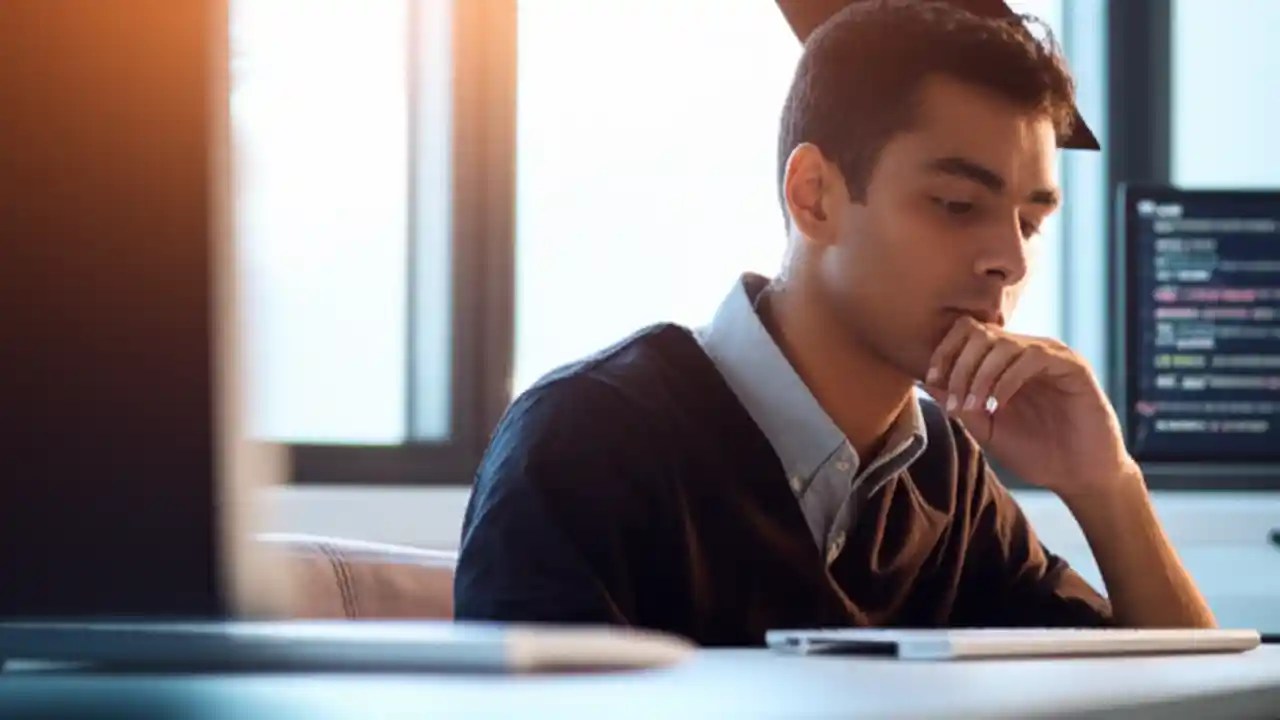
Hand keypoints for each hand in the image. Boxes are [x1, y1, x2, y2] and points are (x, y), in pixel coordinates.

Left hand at [922, 316, 1137, 498]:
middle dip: (959, 364)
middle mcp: (1027, 351)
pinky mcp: (1073, 366)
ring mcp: (1051, 356)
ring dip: (981, 375)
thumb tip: (926, 382)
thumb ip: (959, 404)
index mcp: (1005, 362)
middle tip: (956, 402)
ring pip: (1004, 343)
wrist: (1078, 476)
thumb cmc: (1034, 453)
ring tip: (975, 407)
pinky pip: (1033, 357)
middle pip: (981, 331)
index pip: (968, 333)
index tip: (932, 380)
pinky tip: (999, 405)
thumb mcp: (986, 429)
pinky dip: (1008, 379)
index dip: (945, 351)